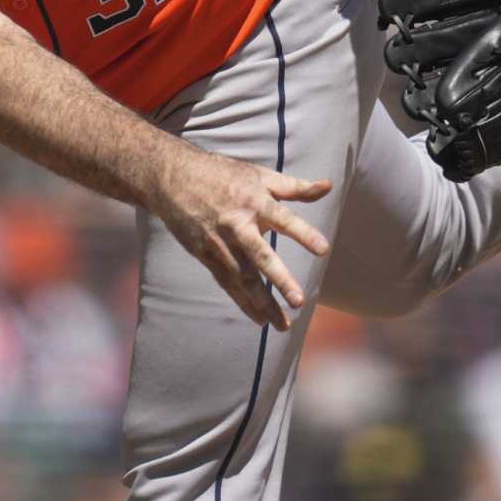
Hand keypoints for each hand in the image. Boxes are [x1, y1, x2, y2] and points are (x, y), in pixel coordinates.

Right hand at [147, 150, 332, 330]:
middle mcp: (237, 225)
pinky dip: (243, 303)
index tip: (323, 250)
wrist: (173, 178)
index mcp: (254, 202)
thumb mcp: (259, 175)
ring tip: (283, 325)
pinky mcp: (205, 255)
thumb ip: (295, 187)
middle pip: (260, 256)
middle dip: (279, 279)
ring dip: (263, 303)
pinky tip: (260, 319)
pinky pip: (227, 283)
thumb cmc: (222, 175)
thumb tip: (328, 186)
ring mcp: (219, 243)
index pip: (284, 219)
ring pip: (243, 278)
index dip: (303, 233)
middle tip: (298, 301)